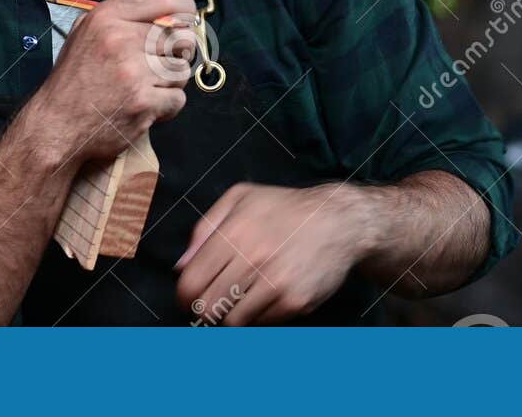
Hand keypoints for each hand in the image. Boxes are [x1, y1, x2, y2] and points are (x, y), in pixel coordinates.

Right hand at [22, 0, 196, 166]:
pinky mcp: (143, 103)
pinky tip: (145, 107)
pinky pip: (178, 98)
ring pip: (182, 69)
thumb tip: (169, 14)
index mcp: (107, 16)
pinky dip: (166, 106)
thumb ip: (123, 18)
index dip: (185, 11)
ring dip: (170, 82)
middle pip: (180, 37)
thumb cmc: (74, 80)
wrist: (55, 126)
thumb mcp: (86, 33)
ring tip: (147, 88)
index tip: (186, 23)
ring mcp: (134, 72)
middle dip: (177, 53)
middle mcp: (121, 39)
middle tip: (160, 65)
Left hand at [174, 182, 374, 325]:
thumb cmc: (285, 208)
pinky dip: (259, 315)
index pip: (191, 283)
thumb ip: (205, 228)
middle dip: (205, 308)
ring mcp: (276, 282)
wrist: (340, 221)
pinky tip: (267, 297)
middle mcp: (253, 258)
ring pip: (233, 320)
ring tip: (242, 298)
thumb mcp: (241, 198)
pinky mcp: (295, 301)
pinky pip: (262, 323)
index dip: (185, 296)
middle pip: (208, 307)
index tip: (191, 297)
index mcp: (234, 232)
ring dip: (231, 313)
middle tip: (213, 302)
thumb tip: (181, 266)